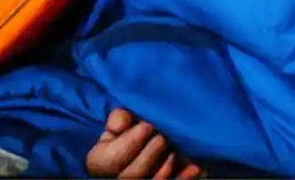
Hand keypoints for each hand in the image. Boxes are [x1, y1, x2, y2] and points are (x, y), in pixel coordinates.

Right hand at [85, 108, 202, 177]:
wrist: (134, 154)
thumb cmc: (124, 137)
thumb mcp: (116, 127)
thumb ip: (119, 119)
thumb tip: (124, 121)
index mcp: (100, 164)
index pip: (113, 159)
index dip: (131, 142)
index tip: (147, 126)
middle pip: (133, 175)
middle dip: (151, 152)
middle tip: (162, 137)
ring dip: (166, 167)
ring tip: (175, 150)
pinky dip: (183, 178)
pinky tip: (195, 167)